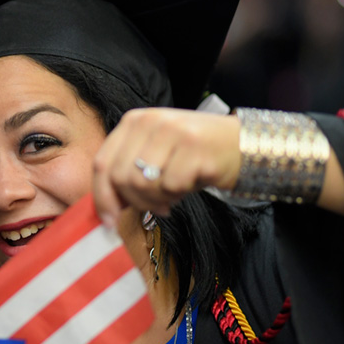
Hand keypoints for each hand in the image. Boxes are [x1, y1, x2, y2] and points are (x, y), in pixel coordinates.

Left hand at [92, 108, 239, 224]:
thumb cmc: (194, 155)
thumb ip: (128, 172)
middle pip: (120, 177)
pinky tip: (190, 185)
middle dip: (136, 202)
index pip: (102, 164)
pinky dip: (179, 194)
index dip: (102, 197)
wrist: (242, 144)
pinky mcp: (195, 147)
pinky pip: (171, 186)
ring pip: (143, 183)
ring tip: (174, 192)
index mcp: (134, 121)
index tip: (109, 222)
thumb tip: (107, 207)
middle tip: (157, 206)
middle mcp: (150, 121)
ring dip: (158, 199)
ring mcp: (173, 131)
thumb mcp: (155, 155)